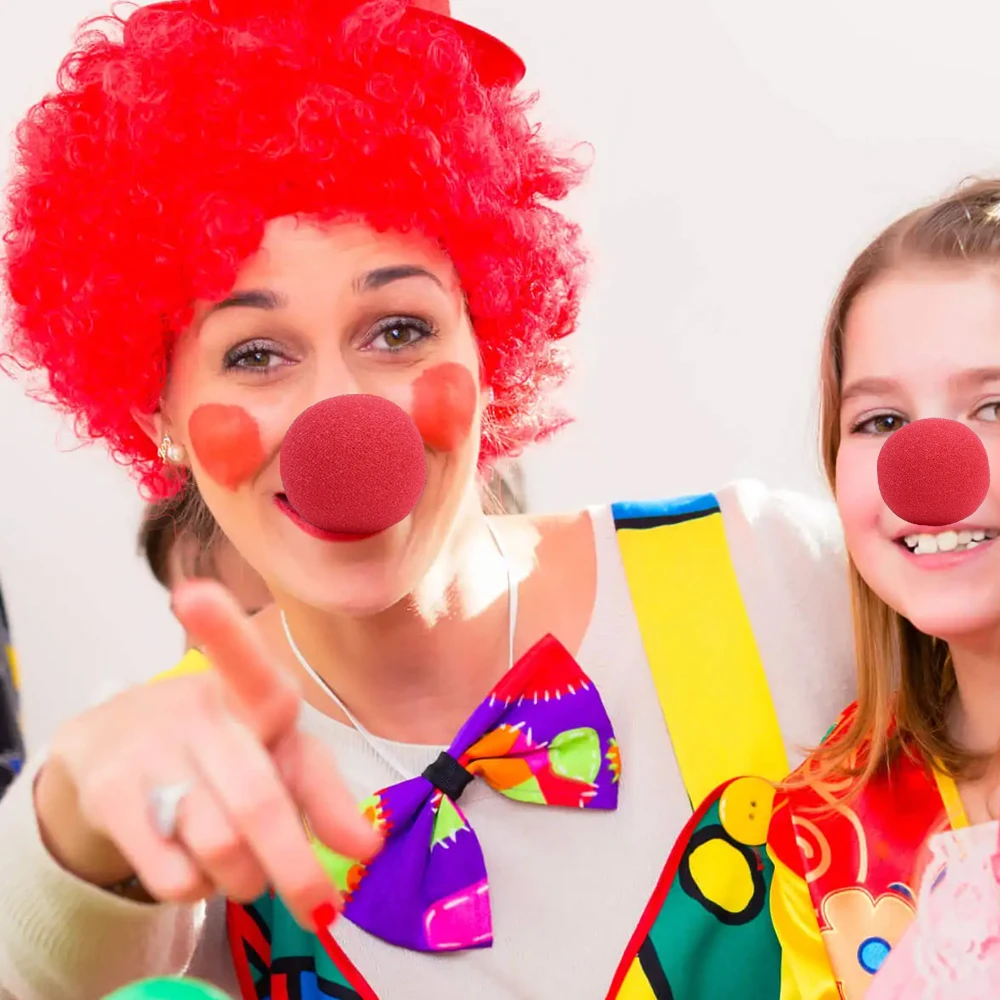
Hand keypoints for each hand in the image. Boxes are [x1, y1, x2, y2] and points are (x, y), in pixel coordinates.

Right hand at [34, 579, 380, 926]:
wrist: (116, 744)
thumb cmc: (221, 744)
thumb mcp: (278, 755)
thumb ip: (325, 795)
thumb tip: (368, 846)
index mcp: (251, 694)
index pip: (244, 664)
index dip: (220, 630)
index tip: (191, 596)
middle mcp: (198, 713)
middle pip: (258, 804)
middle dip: (297, 870)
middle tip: (319, 905)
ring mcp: (148, 753)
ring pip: (218, 848)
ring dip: (246, 881)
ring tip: (248, 873)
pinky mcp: (109, 795)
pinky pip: (172, 873)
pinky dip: (199, 892)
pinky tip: (198, 872)